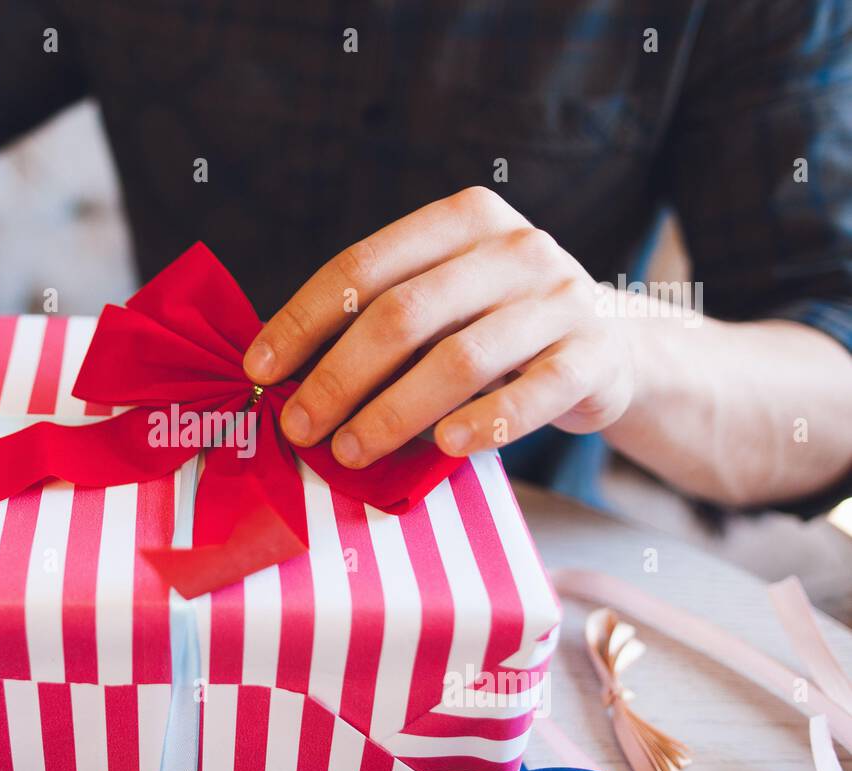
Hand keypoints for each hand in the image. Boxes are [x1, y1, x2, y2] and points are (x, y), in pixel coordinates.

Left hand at [242, 187, 638, 467]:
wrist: (609, 345)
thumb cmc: (494, 325)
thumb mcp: (442, 299)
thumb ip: (379, 318)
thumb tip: (280, 371)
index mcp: (461, 220)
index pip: (362, 266)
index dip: (303, 320)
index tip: (259, 368)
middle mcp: (513, 247)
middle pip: (403, 315)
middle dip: (338, 377)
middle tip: (299, 426)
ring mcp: (560, 299)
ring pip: (460, 359)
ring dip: (394, 413)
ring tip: (351, 450)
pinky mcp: (594, 355)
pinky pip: (532, 395)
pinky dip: (482, 425)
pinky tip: (442, 449)